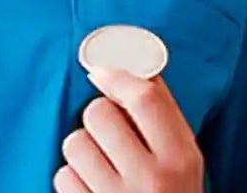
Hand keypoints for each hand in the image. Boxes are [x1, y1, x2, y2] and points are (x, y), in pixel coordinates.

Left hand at [53, 67, 203, 192]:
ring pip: (74, 143)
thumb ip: (161, 119)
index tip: (101, 71)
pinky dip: (72, 180)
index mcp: (181, 158)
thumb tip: (132, 67)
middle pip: (98, 114)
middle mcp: (153, 178)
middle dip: (97, 120)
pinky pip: (63, 176)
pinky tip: (92, 190)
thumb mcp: (183, 161)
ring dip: (82, 151)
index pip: (145, 99)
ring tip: (102, 167)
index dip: (116, 77)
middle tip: (110, 137)